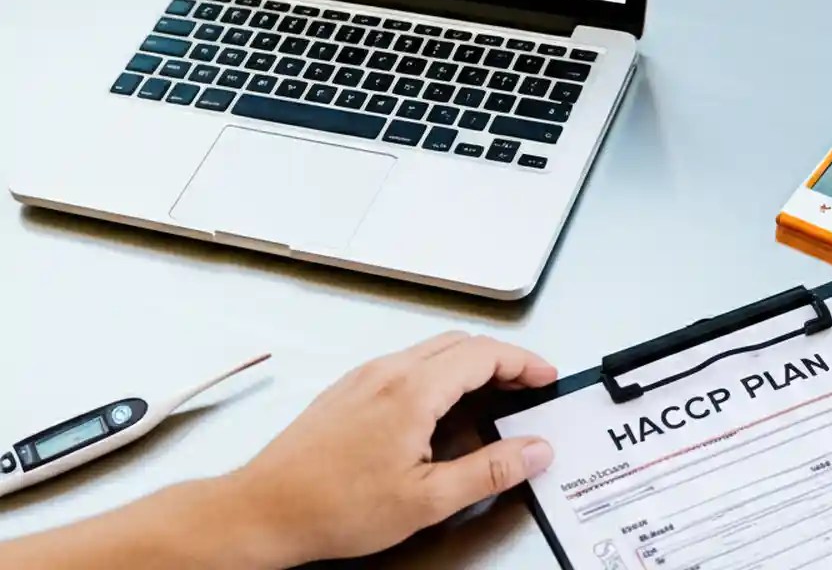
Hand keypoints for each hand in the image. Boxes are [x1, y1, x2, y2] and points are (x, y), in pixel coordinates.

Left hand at [229, 333, 557, 565]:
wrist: (265, 509)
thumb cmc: (332, 506)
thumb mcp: (427, 499)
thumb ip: (489, 471)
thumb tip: (533, 452)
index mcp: (412, 391)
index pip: (484, 354)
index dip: (524, 362)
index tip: (545, 376)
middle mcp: (387, 373)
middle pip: (461, 343)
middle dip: (502, 359)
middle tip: (528, 384)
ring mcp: (364, 377)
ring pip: (432, 350)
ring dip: (471, 363)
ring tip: (493, 393)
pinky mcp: (349, 390)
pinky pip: (407, 363)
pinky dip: (440, 372)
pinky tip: (442, 404)